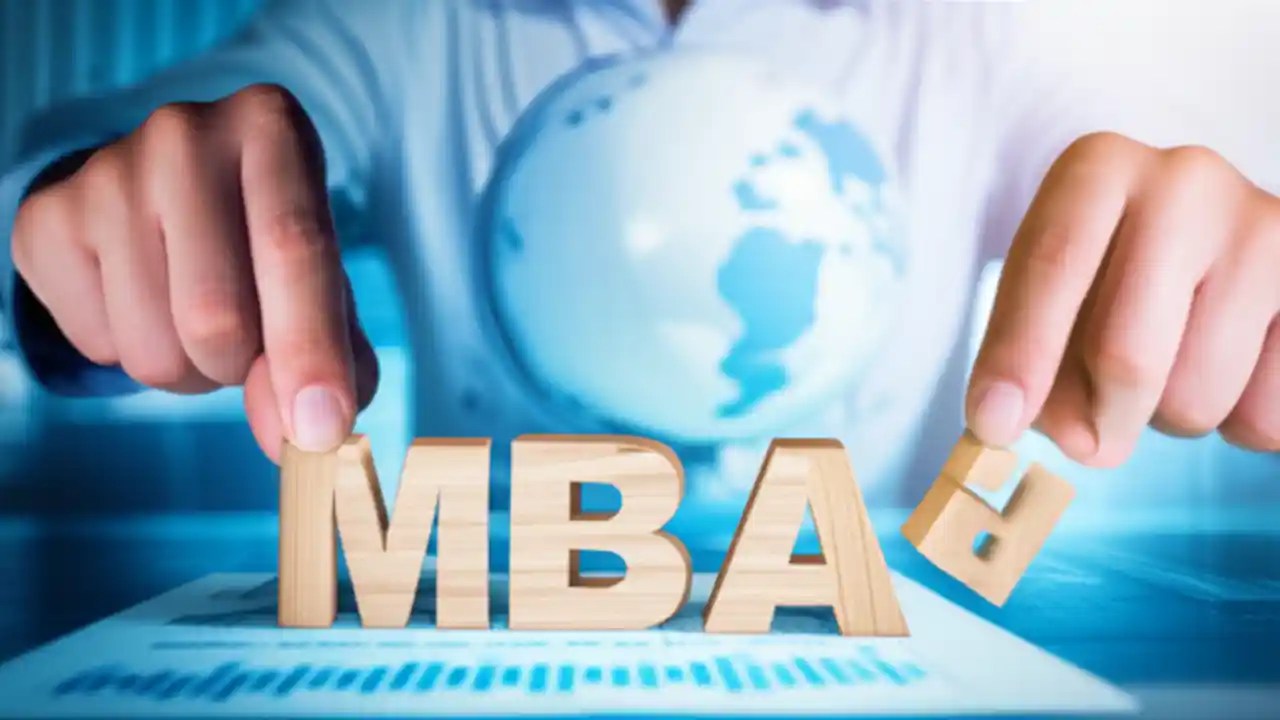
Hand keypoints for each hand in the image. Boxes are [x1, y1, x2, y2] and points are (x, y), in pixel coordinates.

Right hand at [10, 84, 377, 461]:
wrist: (169, 194)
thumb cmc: (267, 245)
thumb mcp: (325, 282)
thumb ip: (335, 359)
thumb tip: (300, 432)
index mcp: (272, 128)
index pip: (295, 247)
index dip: (311, 350)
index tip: (320, 428)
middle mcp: (184, 133)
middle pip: (216, 317)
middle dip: (240, 369)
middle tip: (246, 344)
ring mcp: (104, 172)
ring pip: (154, 350)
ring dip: (189, 371)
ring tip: (194, 320)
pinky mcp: (45, 219)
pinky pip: (97, 347)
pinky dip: (131, 354)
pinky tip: (142, 301)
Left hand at [968, 132, 1278, 465]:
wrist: (1219, 254)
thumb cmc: (1111, 284)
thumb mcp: (1054, 305)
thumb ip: (1037, 370)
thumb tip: (1052, 436)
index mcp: (1098, 169)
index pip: (1050, 267)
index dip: (1018, 357)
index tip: (991, 425)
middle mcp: (1185, 180)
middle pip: (1125, 355)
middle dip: (1100, 420)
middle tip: (1092, 437)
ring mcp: (1265, 228)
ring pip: (1196, 394)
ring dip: (1170, 418)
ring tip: (1174, 368)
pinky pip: (1264, 414)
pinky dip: (1239, 424)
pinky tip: (1234, 370)